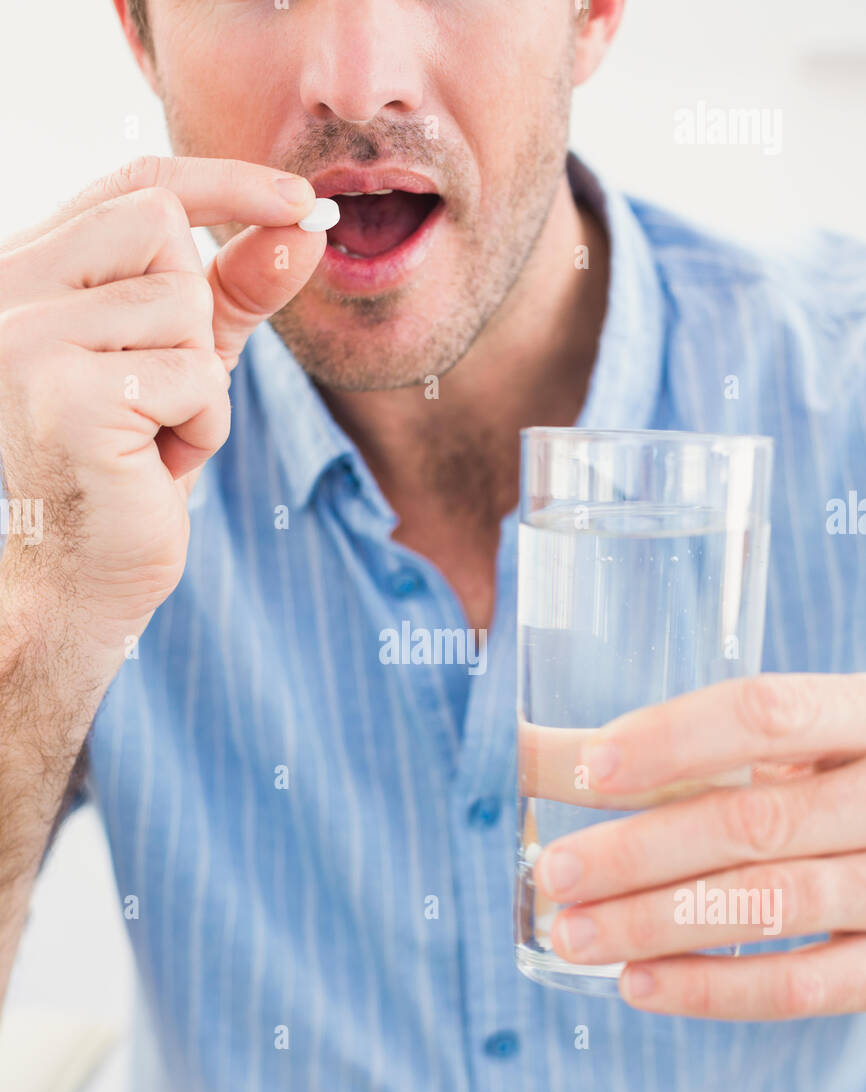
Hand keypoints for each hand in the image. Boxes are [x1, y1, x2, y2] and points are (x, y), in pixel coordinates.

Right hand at [0, 155, 321, 647]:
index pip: (132, 184)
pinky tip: (153, 464)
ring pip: (182, 304)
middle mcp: (8, 290)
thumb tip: (304, 226)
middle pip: (160, 226)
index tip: (301, 201)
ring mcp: (25, 337)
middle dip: (194, 313)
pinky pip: (193, 375)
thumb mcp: (187, 361)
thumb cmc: (130, 468)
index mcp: (27, 272)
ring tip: (153, 436)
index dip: (223, 181)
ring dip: (200, 384)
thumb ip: (236, 291)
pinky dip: (201, 427)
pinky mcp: (66, 392)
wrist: (82, 579)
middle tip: (161, 392)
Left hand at [531, 673, 865, 1019]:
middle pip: (756, 823)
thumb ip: (720, 745)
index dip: (675, 739)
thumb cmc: (850, 776)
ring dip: (657, 923)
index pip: (769, 714)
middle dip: (641, 852)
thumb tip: (550, 757)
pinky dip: (714, 989)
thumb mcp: (815, 735)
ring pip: (774, 905)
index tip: (590, 765)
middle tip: (558, 872)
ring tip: (574, 934)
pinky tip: (639, 983)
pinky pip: (805, 986)